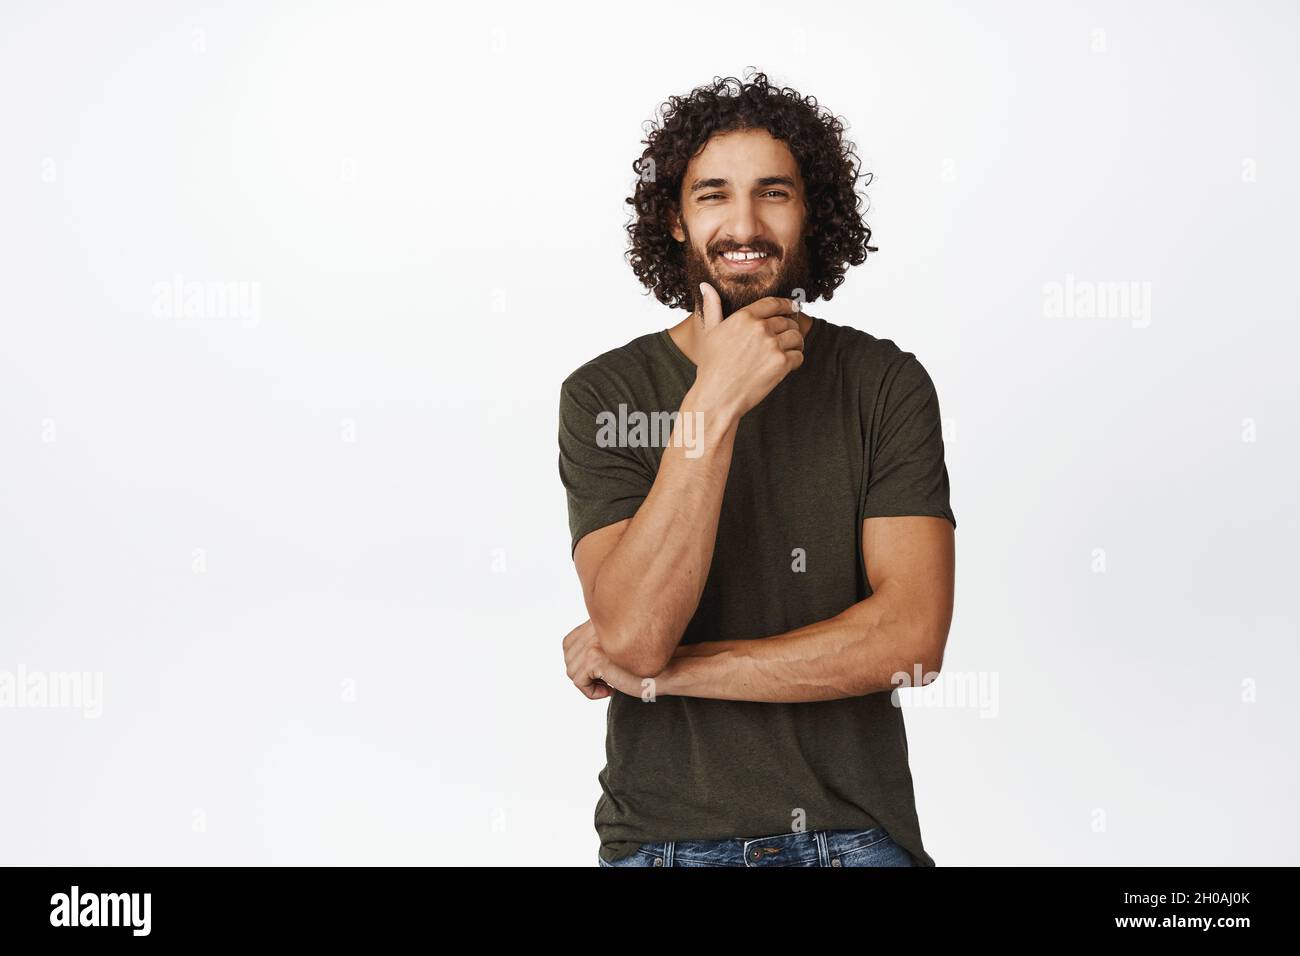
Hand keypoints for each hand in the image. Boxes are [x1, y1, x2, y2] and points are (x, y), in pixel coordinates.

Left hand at [562, 619, 646, 698]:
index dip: (579, 662)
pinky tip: (610, 690)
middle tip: (605, 681)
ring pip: (572, 671)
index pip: (568, 642)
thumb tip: (574, 664)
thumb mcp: (620, 650)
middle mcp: (594, 629)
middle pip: (568, 657)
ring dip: (589, 684)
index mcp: (599, 623)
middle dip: (583, 675)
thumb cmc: (650, 663)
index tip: (600, 672)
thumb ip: (602, 647)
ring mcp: (594, 642)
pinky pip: (579, 682)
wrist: (669, 668)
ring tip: (608, 685)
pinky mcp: (595, 658)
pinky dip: (591, 692)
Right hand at [689, 283, 804, 420]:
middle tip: (787, 338)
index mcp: (744, 316)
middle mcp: (759, 327)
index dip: (786, 304)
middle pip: (787, 321)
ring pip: (796, 337)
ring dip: (796, 344)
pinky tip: (786, 366)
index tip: (792, 307)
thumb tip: (705, 286)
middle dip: (790, 329)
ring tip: (789, 351)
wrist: (717, 396)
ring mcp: (772, 345)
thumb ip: (712, 307)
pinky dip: (795, 361)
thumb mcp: (710, 333)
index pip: (773, 303)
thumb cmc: (711, 367)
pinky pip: (799, 356)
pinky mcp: (782, 363)